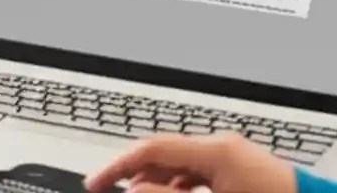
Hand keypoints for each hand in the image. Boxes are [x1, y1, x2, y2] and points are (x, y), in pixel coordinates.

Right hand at [85, 133, 298, 192]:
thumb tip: (137, 188)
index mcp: (216, 151)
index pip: (153, 148)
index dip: (119, 164)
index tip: (97, 181)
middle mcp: (223, 147)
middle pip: (166, 153)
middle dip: (135, 173)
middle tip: (110, 189)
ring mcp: (233, 157)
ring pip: (181, 164)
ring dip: (157, 182)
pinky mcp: (240, 169)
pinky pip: (199, 173)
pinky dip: (180, 185)